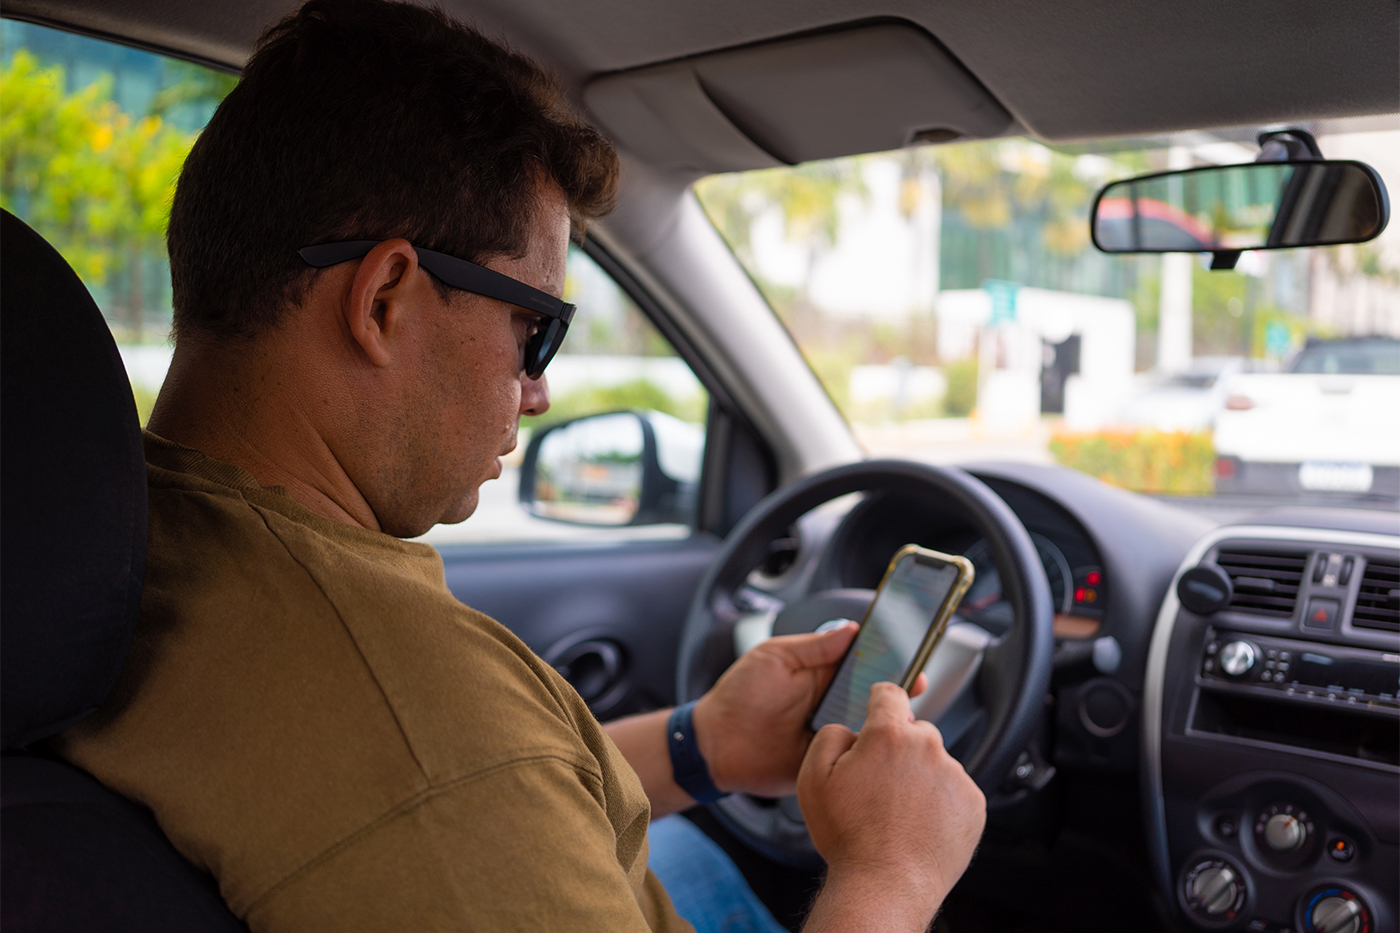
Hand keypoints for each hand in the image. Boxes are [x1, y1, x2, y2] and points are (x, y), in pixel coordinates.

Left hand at [691, 623, 926, 798]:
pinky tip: (879, 748)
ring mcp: (833, 733)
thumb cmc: (739, 695)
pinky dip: (868, 753)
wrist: (715, 744)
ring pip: (871, 726)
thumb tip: (852, 629)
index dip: (888, 658)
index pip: (865, 662)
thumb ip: (814, 646)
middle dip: (897, 690)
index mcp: (823, 673)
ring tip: (901, 716)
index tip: (909, 653)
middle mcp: (833, 702)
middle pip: (876, 695)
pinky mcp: (828, 762)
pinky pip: (855, 758)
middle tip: (914, 684)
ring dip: (886, 722)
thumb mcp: (774, 658)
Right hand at [797, 682, 984, 928]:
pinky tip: (918, 824)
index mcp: (889, 734)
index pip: (890, 693)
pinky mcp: (972, 803)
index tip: (879, 706)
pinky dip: (939, 801)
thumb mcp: (813, 778)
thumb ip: (829, 736)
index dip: (880, 700)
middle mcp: (928, 747)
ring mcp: (955, 775)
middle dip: (897, 749)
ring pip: (934, 762)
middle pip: (914, 732)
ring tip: (898, 813)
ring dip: (919, 777)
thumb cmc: (849, 836)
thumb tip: (850, 729)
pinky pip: (953, 790)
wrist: (886, 885)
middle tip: (877, 786)